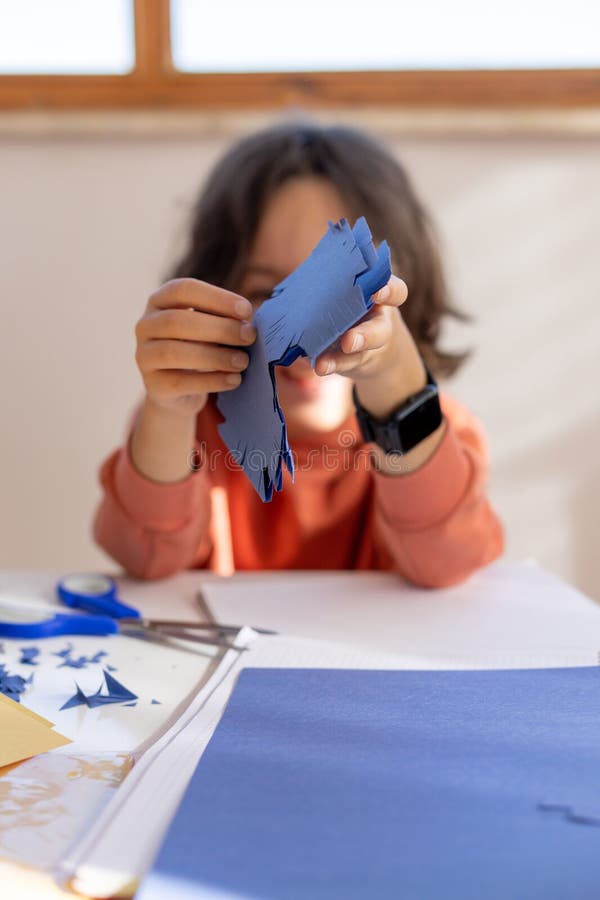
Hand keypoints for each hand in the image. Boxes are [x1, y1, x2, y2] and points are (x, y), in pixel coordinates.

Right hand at [135, 278, 256, 418]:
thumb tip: (249, 324)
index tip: (246, 311)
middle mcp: (146, 325)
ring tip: (242, 361)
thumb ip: (226, 320)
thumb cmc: (201, 347)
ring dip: (215, 356)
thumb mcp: (212, 327)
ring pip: (174, 352)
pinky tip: (234, 380)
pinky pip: (180, 382)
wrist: (180, 389)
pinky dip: (211, 381)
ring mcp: (144, 356)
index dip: (216, 298)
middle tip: (249, 336)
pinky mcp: (153, 385)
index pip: (183, 290)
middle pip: (178, 321)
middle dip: (219, 328)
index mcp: (160, 300)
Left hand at [314, 275, 410, 381]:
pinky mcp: (352, 360)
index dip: (389, 292)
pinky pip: (341, 364)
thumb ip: (339, 282)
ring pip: (359, 354)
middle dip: (365, 336)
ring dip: (340, 360)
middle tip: (348, 342)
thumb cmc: (355, 299)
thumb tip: (304, 283)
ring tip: (322, 365)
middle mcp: (378, 322)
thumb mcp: (356, 287)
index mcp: (381, 296)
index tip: (378, 293)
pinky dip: (328, 365)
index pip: (396, 293)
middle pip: (379, 331)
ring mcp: (365, 345)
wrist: (367, 338)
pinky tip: (318, 366)